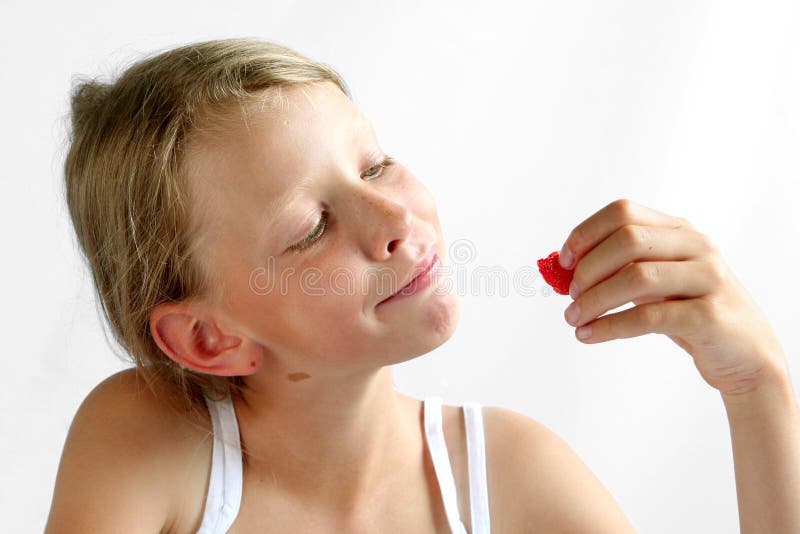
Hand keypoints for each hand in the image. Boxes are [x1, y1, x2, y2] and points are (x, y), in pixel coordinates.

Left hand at [559, 198, 788, 395]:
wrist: (746, 355)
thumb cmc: (690, 313)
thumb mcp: (656, 283)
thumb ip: (618, 269)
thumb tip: (563, 269)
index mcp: (679, 230)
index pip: (623, 212)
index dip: (586, 233)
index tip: (564, 261)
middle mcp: (697, 246)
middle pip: (627, 240)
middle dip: (588, 269)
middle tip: (570, 296)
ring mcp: (708, 279)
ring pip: (637, 277)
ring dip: (594, 300)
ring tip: (574, 319)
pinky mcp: (710, 316)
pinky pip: (648, 317)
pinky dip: (609, 326)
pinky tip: (589, 335)